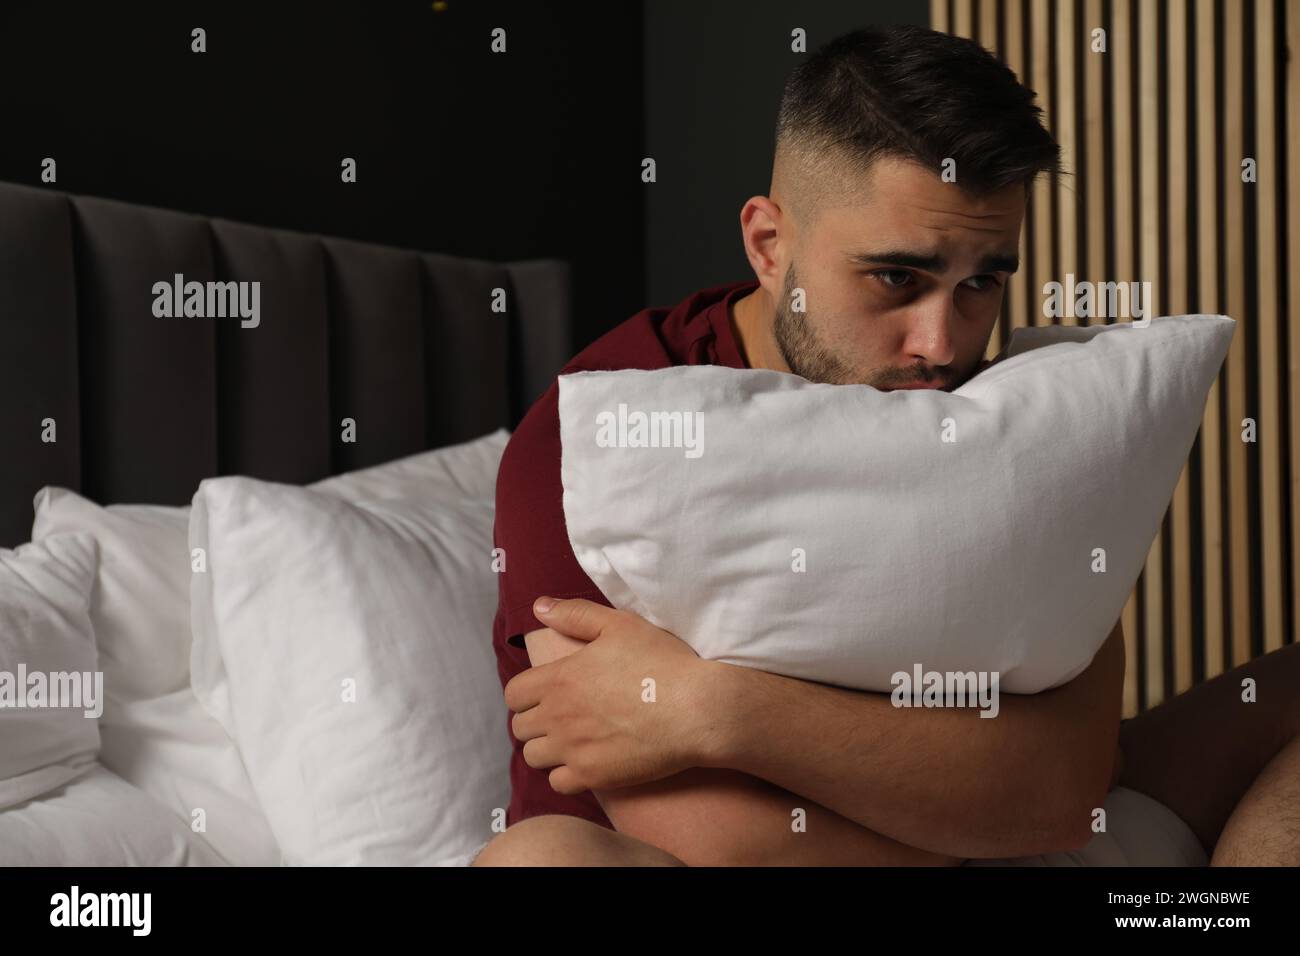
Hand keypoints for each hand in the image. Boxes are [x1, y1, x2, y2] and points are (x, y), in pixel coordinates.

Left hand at [503, 597, 723, 795]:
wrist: (697, 709)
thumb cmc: (662, 662)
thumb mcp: (620, 625)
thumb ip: (575, 614)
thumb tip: (539, 606)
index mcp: (559, 678)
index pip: (514, 694)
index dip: (527, 694)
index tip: (547, 694)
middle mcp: (558, 716)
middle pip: (520, 728)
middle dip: (536, 721)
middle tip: (562, 717)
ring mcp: (573, 749)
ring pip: (534, 757)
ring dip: (547, 749)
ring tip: (572, 740)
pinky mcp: (593, 776)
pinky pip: (558, 783)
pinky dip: (566, 774)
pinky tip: (586, 761)